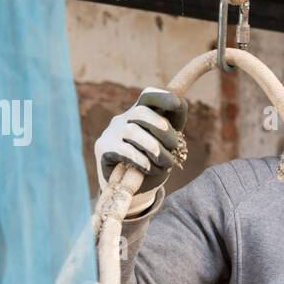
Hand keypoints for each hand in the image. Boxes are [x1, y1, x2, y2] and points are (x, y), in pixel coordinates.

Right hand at [95, 88, 186, 213]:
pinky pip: (123, 150)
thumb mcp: (167, 145)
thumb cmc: (152, 162)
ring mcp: (112, 132)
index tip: (177, 103)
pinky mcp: (104, 147)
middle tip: (174, 146)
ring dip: (154, 147)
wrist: (130, 186)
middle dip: (162, 129)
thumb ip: (174, 126)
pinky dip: (140, 159)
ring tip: (166, 163)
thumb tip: (180, 103)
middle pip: (141, 112)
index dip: (162, 96)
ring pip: (133, 131)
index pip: (149, 96)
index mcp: (141, 114)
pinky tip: (149, 168)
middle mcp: (124, 118)